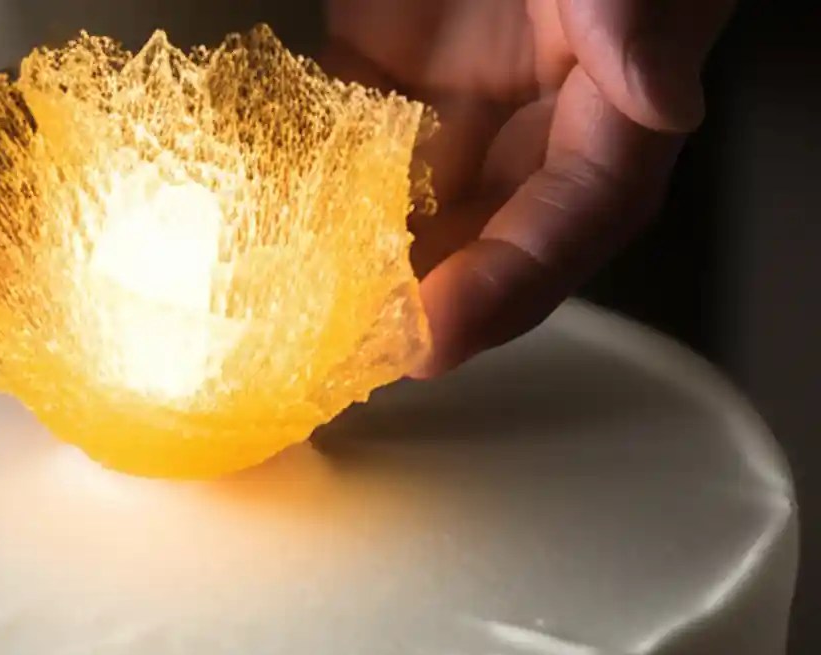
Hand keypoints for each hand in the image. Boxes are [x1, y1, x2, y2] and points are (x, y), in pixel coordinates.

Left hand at [323, 0, 735, 376]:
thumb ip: (639, 26)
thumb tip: (661, 102)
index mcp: (605, 127)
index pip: (563, 232)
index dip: (503, 294)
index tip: (432, 338)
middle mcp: (526, 140)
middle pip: (478, 252)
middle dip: (418, 313)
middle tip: (348, 357)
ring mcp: (449, 119)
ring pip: (404, 221)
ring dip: (354, 274)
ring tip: (295, 321)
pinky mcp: (381, 86)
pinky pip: (339, 155)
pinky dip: (300, 194)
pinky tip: (259, 229)